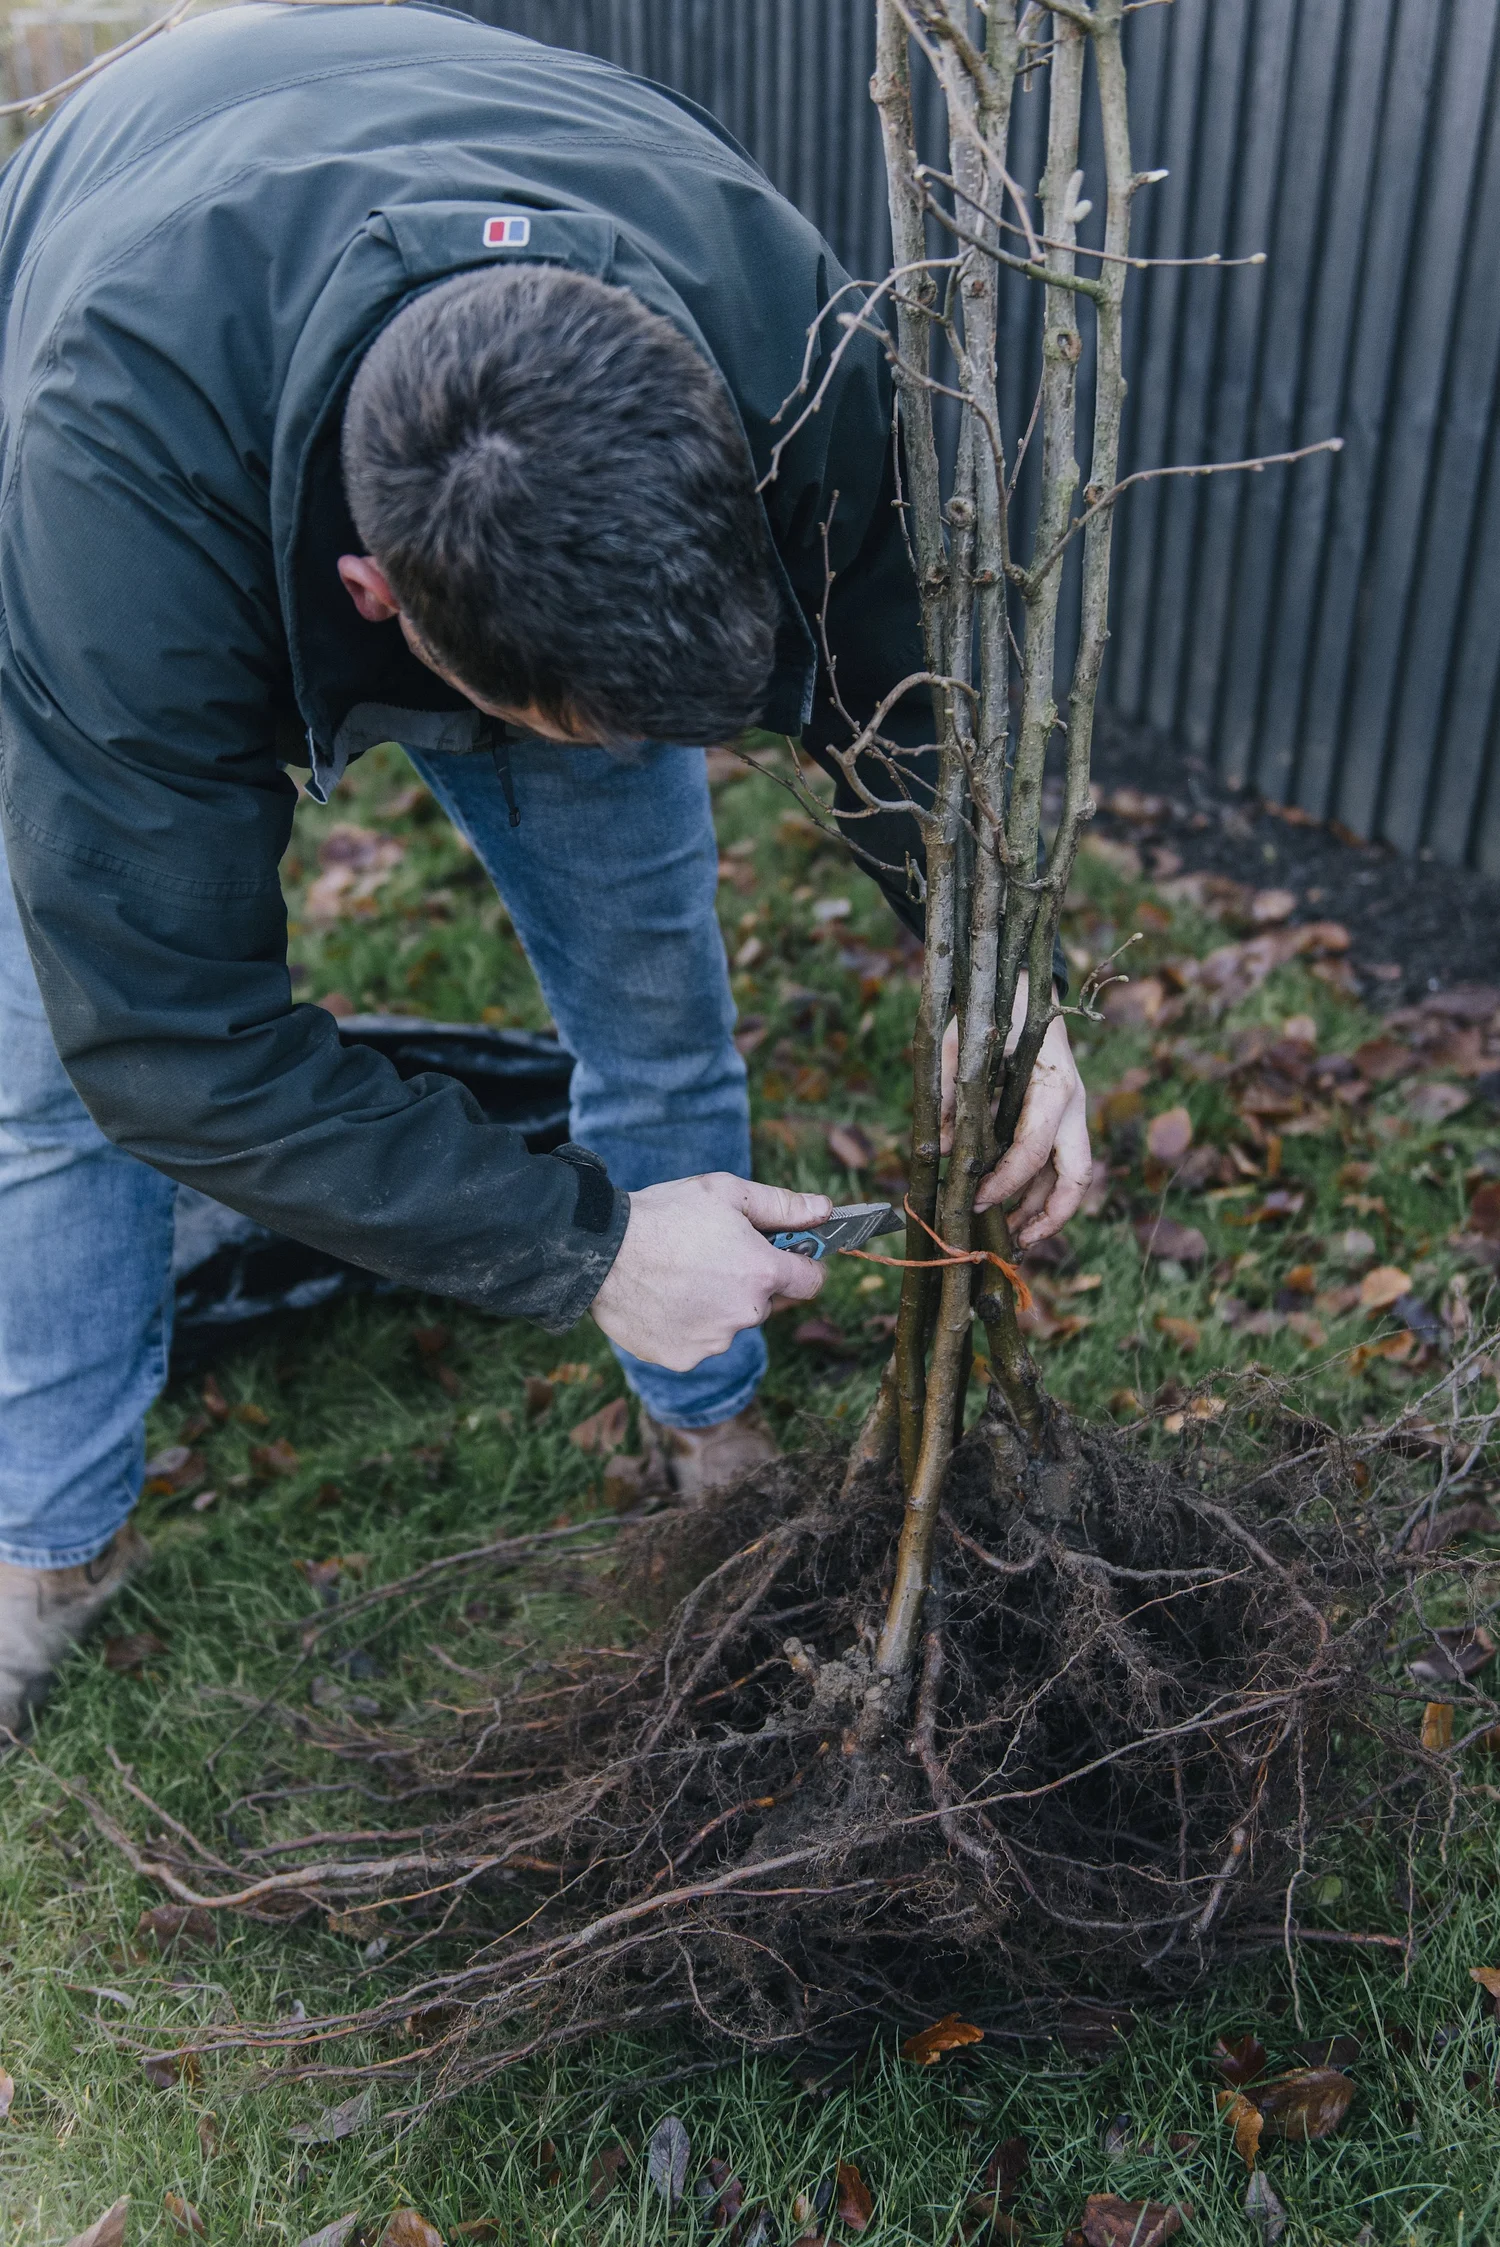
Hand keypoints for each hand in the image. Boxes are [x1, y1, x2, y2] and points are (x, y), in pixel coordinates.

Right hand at [591, 1173, 831, 1371]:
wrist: (601, 1252)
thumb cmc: (665, 1215)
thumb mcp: (727, 1193)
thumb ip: (782, 1205)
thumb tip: (824, 1209)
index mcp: (763, 1273)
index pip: (810, 1281)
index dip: (800, 1266)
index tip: (785, 1257)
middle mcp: (746, 1314)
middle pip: (763, 1302)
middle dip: (746, 1282)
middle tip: (709, 1257)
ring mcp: (714, 1342)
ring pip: (727, 1323)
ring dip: (713, 1305)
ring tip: (677, 1276)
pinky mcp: (683, 1358)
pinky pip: (695, 1342)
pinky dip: (684, 1324)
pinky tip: (662, 1298)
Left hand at [940, 976, 1091, 1247]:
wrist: (1022, 990)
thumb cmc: (990, 1014)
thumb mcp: (960, 1045)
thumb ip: (949, 1096)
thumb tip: (944, 1151)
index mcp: (1054, 1086)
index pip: (1034, 1150)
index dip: (1004, 1182)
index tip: (974, 1200)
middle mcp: (1072, 1106)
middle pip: (1076, 1178)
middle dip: (1049, 1217)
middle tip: (1012, 1243)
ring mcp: (1071, 1116)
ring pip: (1070, 1181)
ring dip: (1043, 1214)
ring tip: (1009, 1240)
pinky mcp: (1061, 1122)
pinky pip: (1058, 1170)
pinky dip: (1038, 1196)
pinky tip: (1011, 1214)